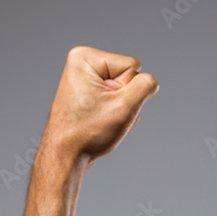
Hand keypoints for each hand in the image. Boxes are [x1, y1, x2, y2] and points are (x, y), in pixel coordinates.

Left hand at [43, 46, 158, 167]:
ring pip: (123, 91)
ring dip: (120, 109)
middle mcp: (82, 65)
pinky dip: (113, 114)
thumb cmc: (87, 133)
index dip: (126, 91)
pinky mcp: (88, 96)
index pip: (132, 66)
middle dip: (123, 100)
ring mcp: (84, 81)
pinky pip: (114, 99)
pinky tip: (100, 123)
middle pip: (127, 77)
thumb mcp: (125, 106)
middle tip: (103, 116)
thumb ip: (146, 86)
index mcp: (84, 58)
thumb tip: (150, 81)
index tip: (105, 106)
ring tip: (100, 121)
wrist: (66, 157)